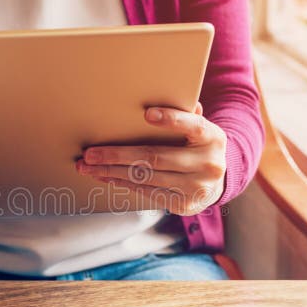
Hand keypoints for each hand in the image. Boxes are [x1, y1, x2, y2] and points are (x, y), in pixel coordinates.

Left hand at [76, 103, 226, 215]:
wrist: (218, 182)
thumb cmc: (198, 146)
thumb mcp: (199, 128)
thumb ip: (184, 114)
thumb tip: (156, 101)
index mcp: (213, 137)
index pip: (193, 126)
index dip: (172, 120)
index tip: (148, 114)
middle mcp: (208, 164)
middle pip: (156, 157)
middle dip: (118, 155)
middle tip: (91, 153)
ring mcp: (196, 187)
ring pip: (146, 177)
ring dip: (112, 172)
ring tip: (88, 166)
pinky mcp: (184, 205)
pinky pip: (147, 191)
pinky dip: (123, 183)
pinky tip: (106, 176)